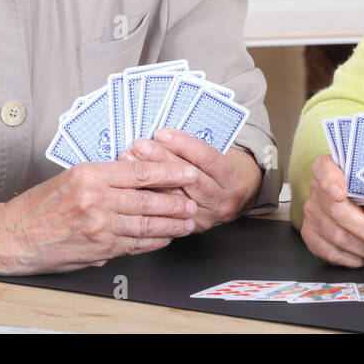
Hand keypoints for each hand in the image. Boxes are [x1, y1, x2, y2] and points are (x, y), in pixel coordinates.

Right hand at [0, 159, 199, 273]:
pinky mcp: (99, 249)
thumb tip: (136, 177)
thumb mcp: (70, 177)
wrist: (14, 236)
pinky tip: (164, 239)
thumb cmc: (38, 206)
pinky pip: (133, 245)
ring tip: (187, 222)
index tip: (187, 171)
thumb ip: (104, 177)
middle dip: (176, 201)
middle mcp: (97, 200)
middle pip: (148, 199)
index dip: (169, 171)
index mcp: (90, 175)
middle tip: (194, 200)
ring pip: (145, 224)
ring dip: (170, 224)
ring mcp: (99, 227)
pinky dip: (152, 242)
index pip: (139, 171)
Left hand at [124, 129, 262, 233]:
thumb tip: (161, 135)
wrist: (232, 201)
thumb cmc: (219, 172)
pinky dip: (149, 196)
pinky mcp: (190, 229)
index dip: (183, 145)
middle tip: (140, 145)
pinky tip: (133, 184)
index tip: (161, 133)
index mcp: (233, 179)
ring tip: (130, 161)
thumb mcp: (218, 156)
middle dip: (162, 159)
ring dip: (150, 178)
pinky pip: (167, 213)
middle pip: (190, 179)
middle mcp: (223, 201)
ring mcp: (207, 218)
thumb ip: (194, 149)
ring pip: (175, 197)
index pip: (208, 159)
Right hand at [300, 153, 363, 267]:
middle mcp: (317, 190)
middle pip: (335, 210)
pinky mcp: (311, 235)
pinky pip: (332, 253)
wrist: (351, 203)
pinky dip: (354, 259)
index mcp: (329, 168)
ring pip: (336, 236)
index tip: (340, 193)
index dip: (331, 181)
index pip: (323, 169)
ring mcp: (312, 213)